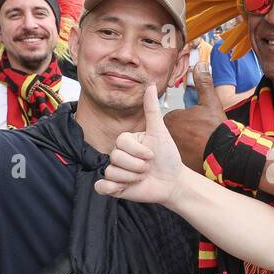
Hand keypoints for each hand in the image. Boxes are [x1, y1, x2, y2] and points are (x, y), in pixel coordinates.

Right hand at [95, 85, 185, 204]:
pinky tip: (122, 188)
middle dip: (137, 166)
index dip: (138, 151)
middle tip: (148, 169)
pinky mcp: (114, 188)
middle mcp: (118, 155)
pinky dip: (109, 188)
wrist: (172, 182)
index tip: (152, 155)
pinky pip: (101, 187)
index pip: (121, 142)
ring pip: (111, 172)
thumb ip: (152, 110)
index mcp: (126, 141)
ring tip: (142, 178)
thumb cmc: (167, 157)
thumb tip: (149, 85)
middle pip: (115, 157)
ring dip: (131, 178)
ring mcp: (115, 171)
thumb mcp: (160, 132)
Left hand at [162, 59, 225, 170]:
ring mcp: (172, 150)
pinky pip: (180, 159)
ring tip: (200, 146)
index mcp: (172, 119)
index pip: (173, 118)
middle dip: (183, 133)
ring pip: (175, 145)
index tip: (197, 123)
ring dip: (185, 145)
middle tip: (198, 135)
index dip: (186, 120)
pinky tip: (199, 156)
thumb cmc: (216, 129)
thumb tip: (200, 64)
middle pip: (172, 132)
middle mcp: (168, 136)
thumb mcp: (210, 102)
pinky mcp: (178, 163)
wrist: (224, 154)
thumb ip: (203, 82)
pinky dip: (188, 157)